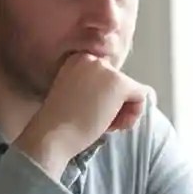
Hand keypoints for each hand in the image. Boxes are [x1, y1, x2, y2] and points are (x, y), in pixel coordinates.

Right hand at [15, 53, 153, 179]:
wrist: (51, 134)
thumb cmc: (60, 124)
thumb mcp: (75, 95)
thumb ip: (95, 88)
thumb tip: (140, 91)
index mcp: (77, 59)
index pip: (107, 78)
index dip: (103, 99)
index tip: (88, 112)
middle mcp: (92, 59)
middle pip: (120, 83)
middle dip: (115, 106)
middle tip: (98, 122)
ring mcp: (106, 70)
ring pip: (132, 91)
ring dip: (124, 112)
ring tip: (105, 125)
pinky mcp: (119, 83)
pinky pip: (141, 97)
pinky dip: (133, 115)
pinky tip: (113, 124)